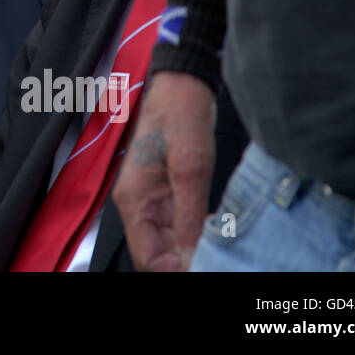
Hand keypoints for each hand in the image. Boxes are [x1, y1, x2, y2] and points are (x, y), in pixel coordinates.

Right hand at [112, 71, 217, 270]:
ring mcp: (153, 198)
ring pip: (170, 241)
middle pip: (157, 252)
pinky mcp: (168, 192)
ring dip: (193, 247)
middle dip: (184, 260)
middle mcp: (138, 203)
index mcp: (133, 199)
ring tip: (220, 243)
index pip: (146, 256)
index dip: (173, 269)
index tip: (203, 267)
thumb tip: (190, 254)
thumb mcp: (190, 169)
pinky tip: (217, 227)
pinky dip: (197, 232)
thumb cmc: (180, 116)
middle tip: (217, 257)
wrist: (183, 85)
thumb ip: (189, 215)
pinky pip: (180, 225)